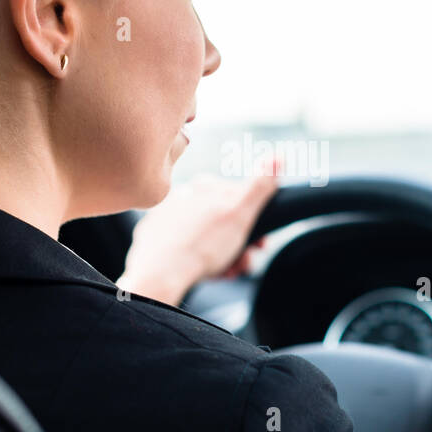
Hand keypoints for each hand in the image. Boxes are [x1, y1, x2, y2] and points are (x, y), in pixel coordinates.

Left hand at [116, 160, 281, 305]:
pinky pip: (184, 249)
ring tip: (224, 272)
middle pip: (222, 222)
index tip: (259, 245)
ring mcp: (165, 217)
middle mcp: (182, 196)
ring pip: (206, 237)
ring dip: (222, 257)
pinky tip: (204, 273)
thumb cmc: (202, 245)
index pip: (238, 201)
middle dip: (238, 245)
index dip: (253, 225)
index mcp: (204, 186)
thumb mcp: (240, 212)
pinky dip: (197, 261)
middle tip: (241, 264)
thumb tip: (277, 156)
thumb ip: (259, 186)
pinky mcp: (153, 238)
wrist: (160, 274)